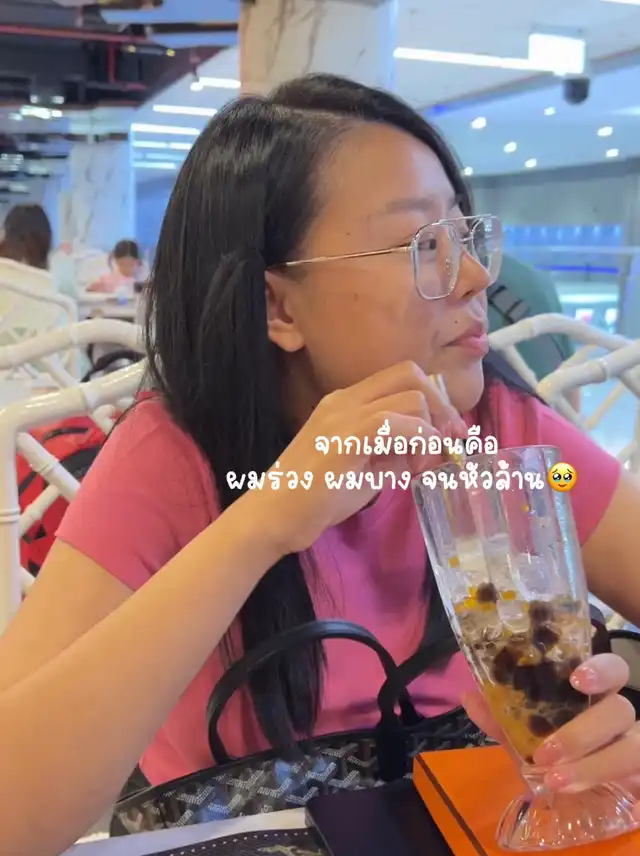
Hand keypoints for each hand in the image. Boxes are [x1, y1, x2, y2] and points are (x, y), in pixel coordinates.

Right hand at [254, 361, 466, 554]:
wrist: (274, 516)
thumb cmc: (315, 498)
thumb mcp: (365, 470)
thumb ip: (393, 453)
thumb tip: (426, 449)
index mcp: (347, 402)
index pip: (401, 377)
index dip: (434, 401)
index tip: (446, 435)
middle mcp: (345, 399)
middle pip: (411, 375)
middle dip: (440, 407)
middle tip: (447, 443)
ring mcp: (343, 415)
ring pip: (410, 397)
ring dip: (429, 430)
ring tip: (419, 466)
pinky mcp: (345, 439)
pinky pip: (395, 423)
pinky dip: (419, 440)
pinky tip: (415, 465)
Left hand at [463, 654, 639, 811]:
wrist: (579, 803)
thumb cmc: (554, 757)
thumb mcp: (523, 738)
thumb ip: (499, 717)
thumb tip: (469, 695)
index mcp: (592, 695)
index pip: (612, 669)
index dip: (600, 670)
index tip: (575, 679)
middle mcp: (618, 717)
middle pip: (621, 709)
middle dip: (582, 731)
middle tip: (546, 752)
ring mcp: (633, 746)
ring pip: (632, 747)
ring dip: (593, 766)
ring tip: (556, 781)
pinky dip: (632, 795)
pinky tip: (619, 804)